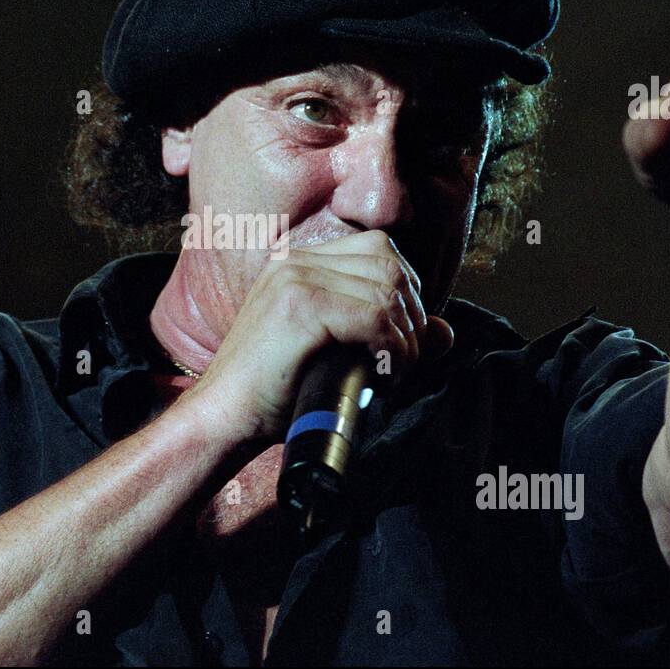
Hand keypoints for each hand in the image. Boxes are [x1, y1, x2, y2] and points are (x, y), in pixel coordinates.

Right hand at [178, 229, 454, 452]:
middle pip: (389, 263)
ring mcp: (295, 279)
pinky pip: (374, 316)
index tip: (403, 338)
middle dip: (412, 313)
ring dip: (405, 336)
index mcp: (296, 263)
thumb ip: (388, 335)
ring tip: (392, 371)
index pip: (378, 250)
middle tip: (403, 360)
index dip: (405, 291)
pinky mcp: (300, 307)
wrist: (223, 418)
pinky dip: (392, 348)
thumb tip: (446, 332)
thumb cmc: (273, 394)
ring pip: (387, 290)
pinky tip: (383, 375)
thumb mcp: (336, 355)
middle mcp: (295, 261)